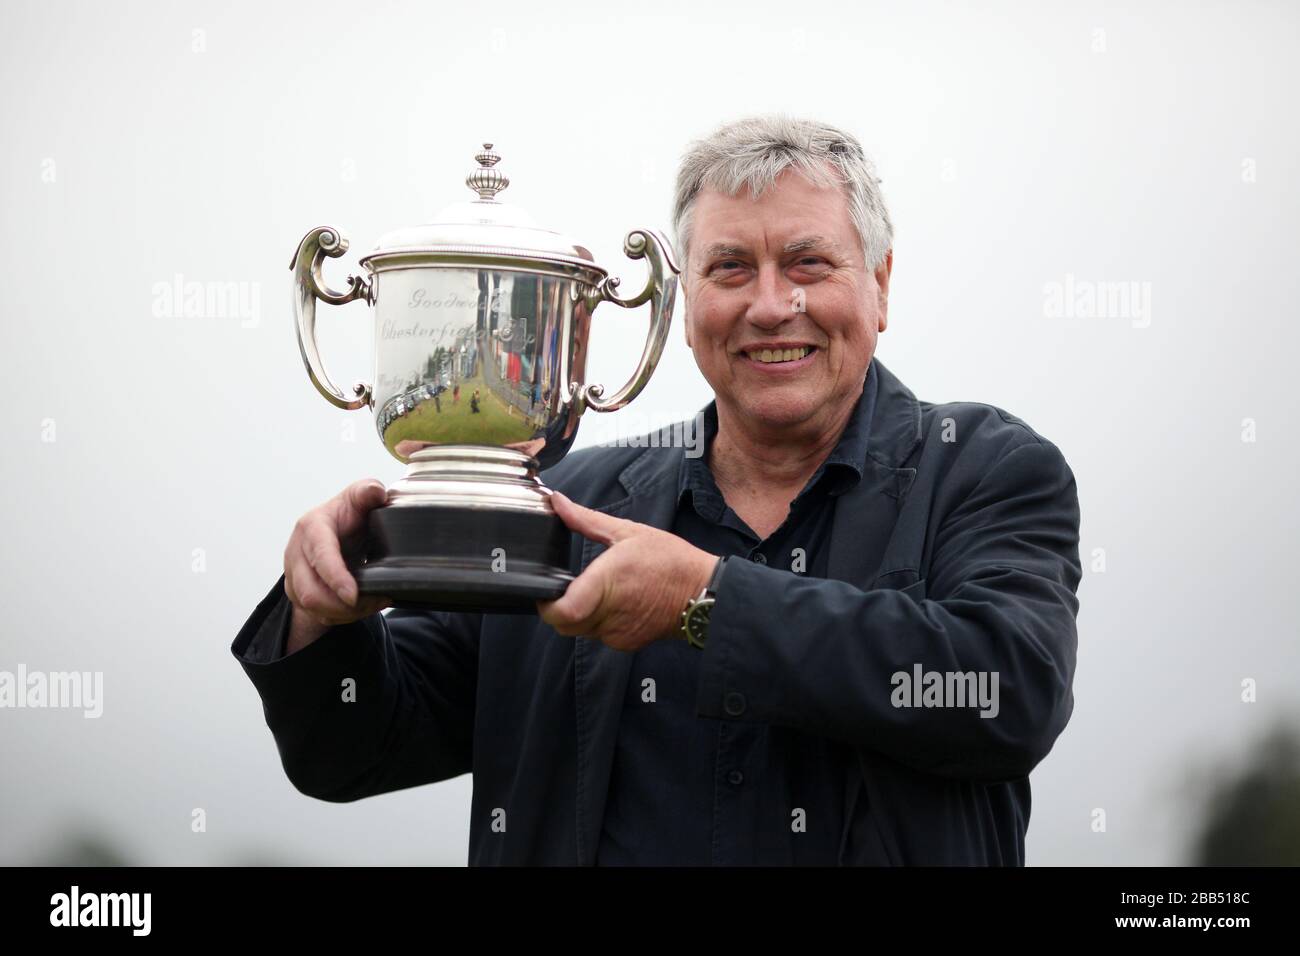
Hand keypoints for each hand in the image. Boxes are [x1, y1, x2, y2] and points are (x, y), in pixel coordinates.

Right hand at [283, 479, 392, 649]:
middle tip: (375, 601)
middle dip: (342, 605)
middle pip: (310, 591)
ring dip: (346, 613)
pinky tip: (364, 606)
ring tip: (375, 602)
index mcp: (312, 527)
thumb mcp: (359, 498)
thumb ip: (367, 492)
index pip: (319, 556)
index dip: (335, 577)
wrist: (335, 528)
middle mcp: (296, 552)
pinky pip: (319, 615)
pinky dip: (344, 616)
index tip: (353, 595)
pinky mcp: (299, 592)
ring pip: (313, 608)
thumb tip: (375, 492)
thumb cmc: (348, 513)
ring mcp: (294, 575)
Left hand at [537, 491, 717, 652]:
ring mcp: (618, 632)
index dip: (546, 605)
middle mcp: (609, 614)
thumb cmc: (670, 560)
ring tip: (595, 590)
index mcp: (606, 583)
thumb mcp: (628, 531)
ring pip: (580, 631)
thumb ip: (586, 520)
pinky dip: (598, 622)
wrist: (704, 592)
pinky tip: (614, 602)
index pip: (561, 612)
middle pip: (564, 625)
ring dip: (579, 615)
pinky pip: (600, 635)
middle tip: (566, 587)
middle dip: (559, 608)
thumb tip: (558, 501)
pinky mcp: (627, 643)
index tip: (545, 590)